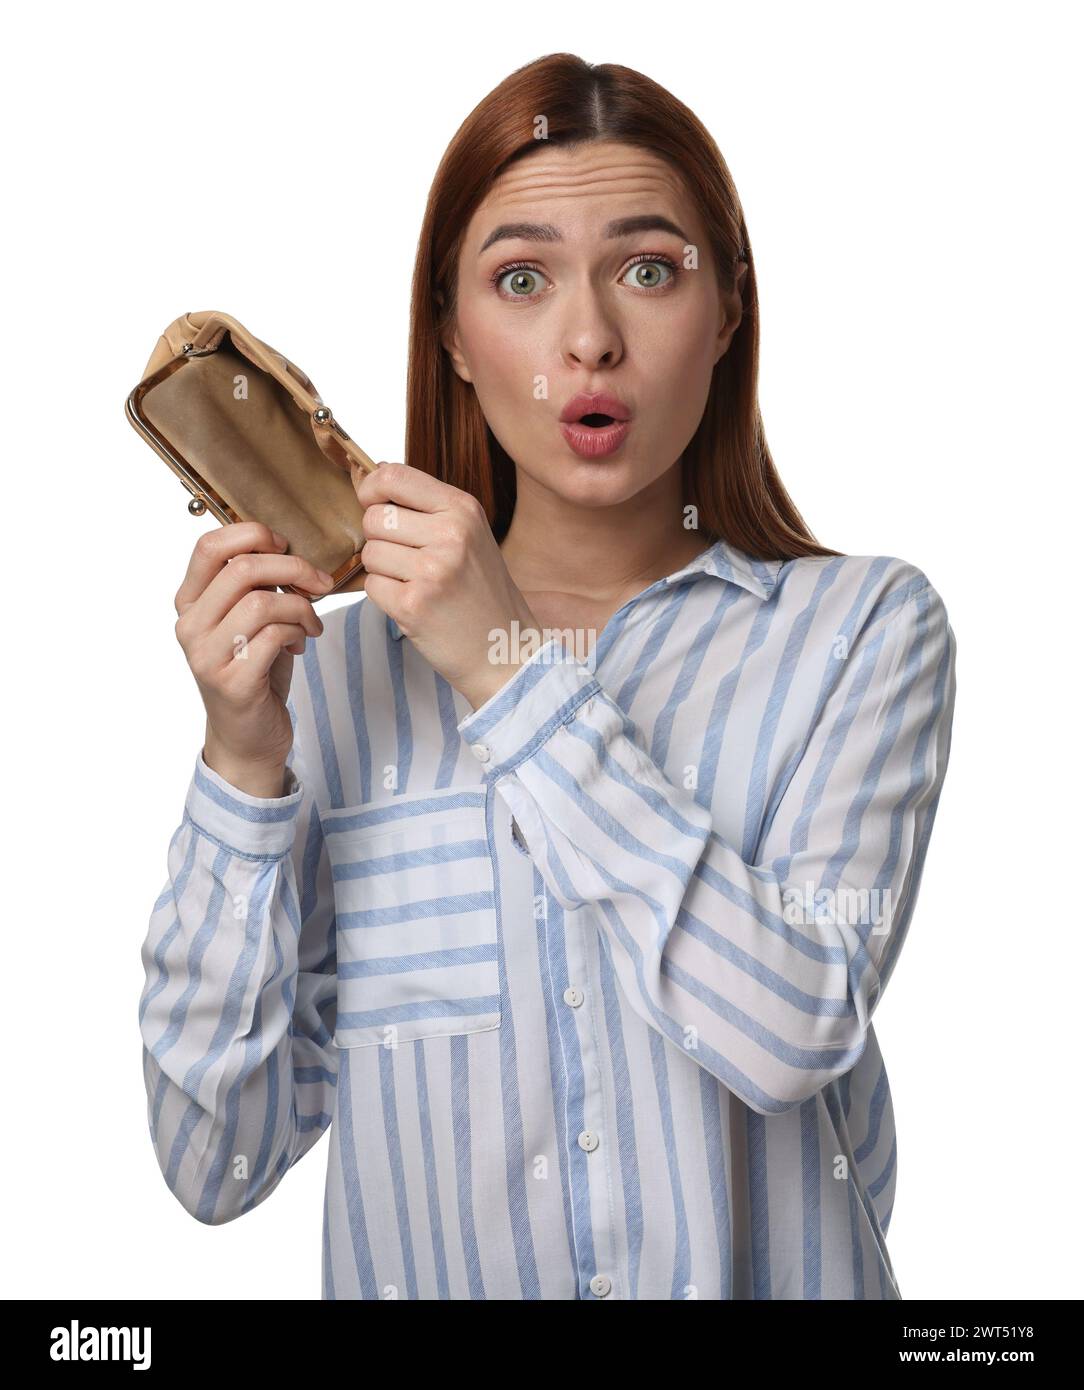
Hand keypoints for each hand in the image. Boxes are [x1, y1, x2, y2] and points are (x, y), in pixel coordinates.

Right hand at [173, 522, 335, 783]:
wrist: (247, 737)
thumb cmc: (254, 672)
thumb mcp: (249, 620)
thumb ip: (256, 585)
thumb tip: (287, 549)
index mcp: (190, 603)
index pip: (209, 546)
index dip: (253, 535)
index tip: (285, 546)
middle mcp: (190, 626)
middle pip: (244, 569)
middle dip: (294, 568)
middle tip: (320, 583)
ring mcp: (207, 655)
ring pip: (263, 603)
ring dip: (302, 608)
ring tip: (312, 624)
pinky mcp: (232, 681)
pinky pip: (274, 636)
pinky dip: (298, 633)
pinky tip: (301, 644)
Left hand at [351, 461, 540, 709]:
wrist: (507, 651)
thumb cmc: (483, 594)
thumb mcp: (471, 536)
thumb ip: (428, 508)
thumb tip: (374, 479)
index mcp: (463, 509)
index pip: (394, 475)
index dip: (371, 489)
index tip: (372, 503)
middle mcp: (451, 534)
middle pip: (374, 518)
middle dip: (379, 539)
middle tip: (407, 560)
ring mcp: (432, 570)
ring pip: (370, 553)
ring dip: (382, 570)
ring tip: (415, 584)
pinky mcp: (414, 604)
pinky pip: (372, 586)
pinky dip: (385, 597)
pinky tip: (414, 604)